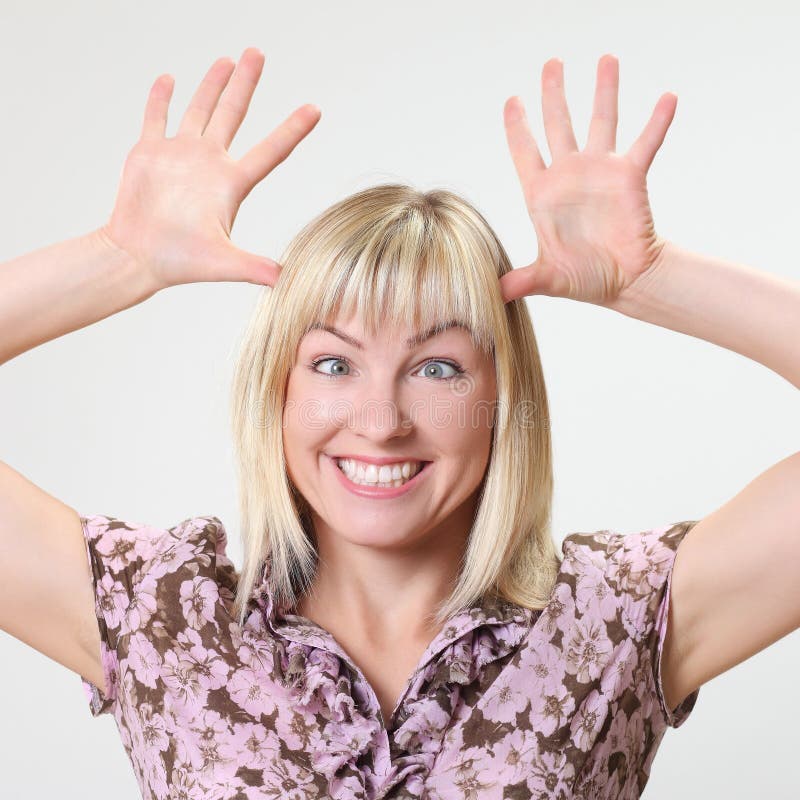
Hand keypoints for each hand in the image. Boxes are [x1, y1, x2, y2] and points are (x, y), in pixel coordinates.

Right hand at [100, 47, 320, 290]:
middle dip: (245, 83)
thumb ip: (252, 268)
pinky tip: (169, 79)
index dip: (292, 129)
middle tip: (257, 53)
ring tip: (226, 60)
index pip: (270, 150)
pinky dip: (161, 98)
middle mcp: (209, 163)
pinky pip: (156, 118)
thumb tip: (285, 280)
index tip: (314, 108)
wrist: (137, 258)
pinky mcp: (150, 153)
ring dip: (212, 84)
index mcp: (230, 183)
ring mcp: (179, 155)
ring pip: (200, 110)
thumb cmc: (179, 262)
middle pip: (233, 115)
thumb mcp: (222, 263)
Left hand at [499, 54, 676, 305]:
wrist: (623, 282)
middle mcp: (570, 176)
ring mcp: (600, 172)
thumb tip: (495, 293)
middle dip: (554, 94)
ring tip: (606, 58)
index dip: (517, 127)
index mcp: (543, 195)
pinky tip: (668, 97)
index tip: (511, 100)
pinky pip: (645, 143)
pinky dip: (657, 122)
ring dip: (604, 91)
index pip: (525, 153)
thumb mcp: (548, 278)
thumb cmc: (583, 278)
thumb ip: (522, 280)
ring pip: (601, 122)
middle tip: (552, 62)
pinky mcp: (630, 178)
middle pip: (559, 125)